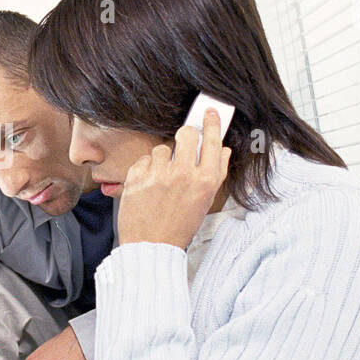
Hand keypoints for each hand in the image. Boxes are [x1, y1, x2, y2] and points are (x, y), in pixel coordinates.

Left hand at [117, 108, 230, 248]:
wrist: (151, 246)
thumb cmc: (179, 226)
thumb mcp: (205, 202)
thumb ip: (216, 174)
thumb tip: (222, 150)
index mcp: (205, 181)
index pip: (212, 141)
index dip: (211, 123)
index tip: (209, 113)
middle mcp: (183, 174)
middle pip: (186, 133)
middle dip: (185, 136)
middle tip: (182, 145)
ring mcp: (159, 175)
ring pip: (162, 148)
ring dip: (162, 160)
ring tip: (161, 180)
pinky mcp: (137, 177)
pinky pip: (144, 160)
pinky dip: (146, 169)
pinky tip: (148, 185)